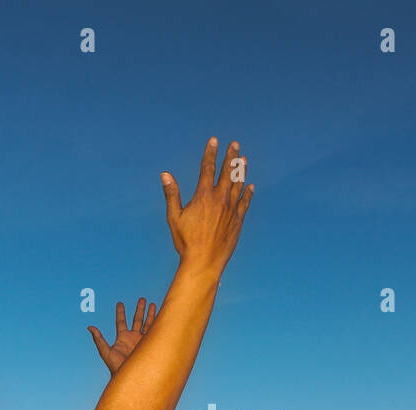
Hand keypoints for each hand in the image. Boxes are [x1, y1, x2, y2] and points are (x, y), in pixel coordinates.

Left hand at [88, 297, 155, 376]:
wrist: (131, 377)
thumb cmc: (116, 367)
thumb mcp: (106, 352)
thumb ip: (98, 340)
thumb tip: (90, 327)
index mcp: (122, 338)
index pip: (121, 322)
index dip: (120, 313)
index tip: (120, 303)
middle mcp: (133, 338)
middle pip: (137, 320)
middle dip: (139, 309)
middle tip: (142, 299)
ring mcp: (143, 340)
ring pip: (147, 323)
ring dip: (150, 314)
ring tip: (152, 304)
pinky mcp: (151, 344)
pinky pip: (154, 331)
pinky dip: (158, 323)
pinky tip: (161, 315)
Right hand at [160, 136, 253, 275]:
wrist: (204, 262)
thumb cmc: (186, 241)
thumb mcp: (174, 217)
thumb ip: (171, 194)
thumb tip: (165, 175)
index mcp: (203, 196)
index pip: (208, 168)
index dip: (211, 152)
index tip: (214, 140)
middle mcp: (220, 199)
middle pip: (227, 173)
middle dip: (231, 157)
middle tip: (235, 144)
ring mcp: (231, 210)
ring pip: (238, 185)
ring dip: (241, 171)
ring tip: (244, 160)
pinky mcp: (238, 221)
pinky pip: (245, 203)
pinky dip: (247, 193)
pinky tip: (250, 186)